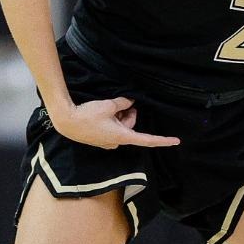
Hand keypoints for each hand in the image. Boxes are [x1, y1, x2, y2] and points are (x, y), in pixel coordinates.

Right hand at [49, 96, 180, 149]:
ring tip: (107, 107)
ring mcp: (108, 142)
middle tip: (121, 103)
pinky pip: (112, 129)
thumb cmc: (87, 115)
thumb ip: (123, 103)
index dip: (163, 140)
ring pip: (121, 127)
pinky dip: (111, 120)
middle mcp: (117, 142)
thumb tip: (130, 102)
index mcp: (122, 135)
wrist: (66, 122)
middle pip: (131, 126)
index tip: (176, 141)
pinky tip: (101, 112)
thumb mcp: (108, 105)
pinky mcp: (100, 139)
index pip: (147, 139)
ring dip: (119, 116)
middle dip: (129, 114)